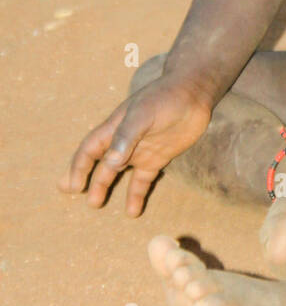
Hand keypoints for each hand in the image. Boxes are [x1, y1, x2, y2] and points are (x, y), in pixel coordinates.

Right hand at [58, 77, 212, 216]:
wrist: (194, 93)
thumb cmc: (165, 98)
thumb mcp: (143, 114)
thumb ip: (126, 137)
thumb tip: (110, 163)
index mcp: (116, 127)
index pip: (90, 149)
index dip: (78, 166)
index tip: (72, 185)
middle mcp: (125, 141)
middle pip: (100, 163)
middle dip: (86, 177)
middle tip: (73, 192)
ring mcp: (141, 150)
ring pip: (118, 172)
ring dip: (106, 187)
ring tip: (96, 204)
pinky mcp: (158, 157)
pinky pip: (143, 180)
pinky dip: (136, 195)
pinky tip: (133, 212)